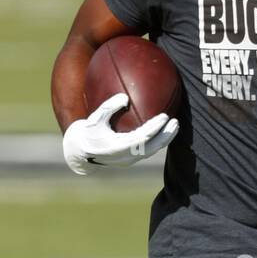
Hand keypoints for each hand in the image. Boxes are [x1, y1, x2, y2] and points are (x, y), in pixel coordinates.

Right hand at [62, 92, 178, 175]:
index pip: (142, 138)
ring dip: (164, 139)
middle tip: (176, 122)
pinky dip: (156, 140)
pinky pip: (147, 149)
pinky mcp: (130, 159)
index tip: (164, 116)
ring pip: (152, 151)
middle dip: (166, 136)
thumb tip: (125, 97)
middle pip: (152, 148)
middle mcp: (126, 157)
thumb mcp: (93, 119)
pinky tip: (163, 129)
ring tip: (175, 126)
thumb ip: (108, 108)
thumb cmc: (87, 133)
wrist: (80, 153)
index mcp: (118, 148)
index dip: (155, 128)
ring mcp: (129, 160)